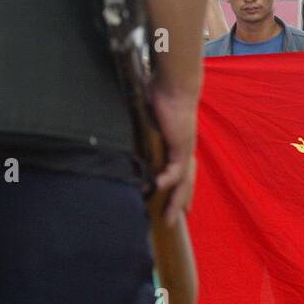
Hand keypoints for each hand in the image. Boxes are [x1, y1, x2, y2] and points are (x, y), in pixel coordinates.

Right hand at [150, 86, 198, 227]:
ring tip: (170, 219)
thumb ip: (136, 126)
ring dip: (177, 201)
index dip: (178, 185)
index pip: (180, 169)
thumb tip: (117, 127)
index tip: (177, 201)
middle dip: (182, 201)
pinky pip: (176, 169)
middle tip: (177, 219)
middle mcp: (184, 148)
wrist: (174, 84)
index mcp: (177, 142)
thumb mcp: (146, 115)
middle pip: (186, 181)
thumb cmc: (160, 94)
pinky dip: (168, 179)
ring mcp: (185, 148)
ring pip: (184, 182)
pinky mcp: (181, 145)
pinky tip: (158, 188)